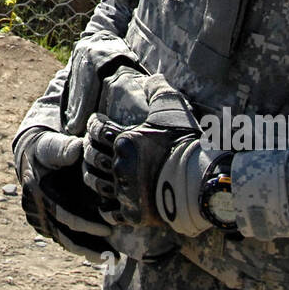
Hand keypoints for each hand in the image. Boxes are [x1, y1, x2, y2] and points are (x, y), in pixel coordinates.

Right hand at [16, 128, 113, 260]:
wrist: (31, 156)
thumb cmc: (47, 149)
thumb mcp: (53, 145)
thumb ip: (64, 148)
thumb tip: (79, 150)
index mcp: (37, 190)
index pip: (63, 214)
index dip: (86, 225)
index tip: (108, 231)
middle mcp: (34, 208)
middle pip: (63, 235)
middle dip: (89, 246)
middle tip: (113, 254)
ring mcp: (36, 218)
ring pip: (62, 240)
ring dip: (85, 251)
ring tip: (109, 259)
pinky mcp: (41, 223)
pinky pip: (60, 239)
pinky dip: (78, 246)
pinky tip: (98, 253)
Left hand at [82, 78, 202, 229]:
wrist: (200, 181)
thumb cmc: (184, 144)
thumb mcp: (173, 110)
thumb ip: (159, 90)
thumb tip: (153, 77)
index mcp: (125, 141)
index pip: (96, 129)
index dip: (93, 124)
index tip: (96, 122)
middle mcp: (119, 166)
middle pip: (91, 156)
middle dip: (89, 149)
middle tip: (93, 146)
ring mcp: (125, 191)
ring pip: (95, 184)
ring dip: (93, 176)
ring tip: (96, 172)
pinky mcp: (133, 212)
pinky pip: (109, 211)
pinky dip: (106, 206)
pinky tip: (107, 200)